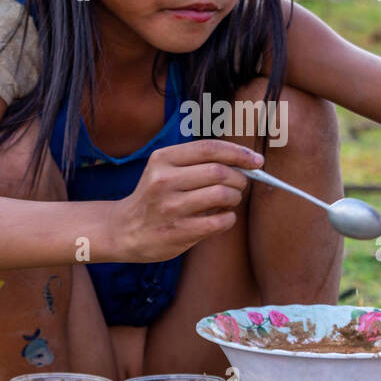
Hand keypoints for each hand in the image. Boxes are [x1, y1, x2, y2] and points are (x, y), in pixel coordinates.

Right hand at [110, 140, 260, 261]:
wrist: (124, 230)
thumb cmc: (154, 197)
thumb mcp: (164, 170)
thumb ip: (197, 163)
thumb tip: (245, 163)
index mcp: (162, 159)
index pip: (209, 148)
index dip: (239, 152)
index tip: (256, 160)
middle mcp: (164, 181)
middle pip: (219, 171)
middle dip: (240, 178)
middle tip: (241, 184)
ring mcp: (170, 207)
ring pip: (222, 195)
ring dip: (235, 198)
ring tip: (230, 200)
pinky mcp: (178, 231)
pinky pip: (219, 221)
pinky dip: (229, 218)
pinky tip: (223, 218)